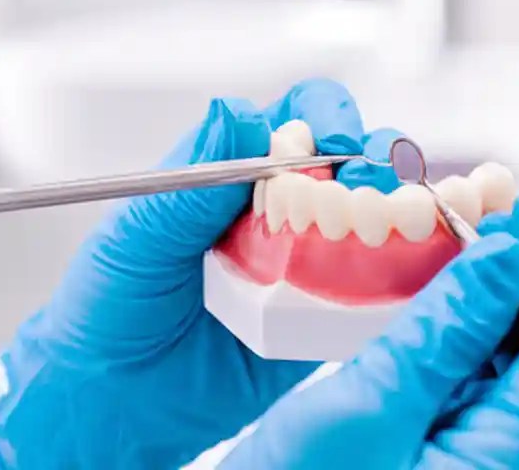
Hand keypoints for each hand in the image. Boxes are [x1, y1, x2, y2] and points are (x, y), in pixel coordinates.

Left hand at [0, 79, 377, 468]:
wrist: (112, 405)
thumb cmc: (108, 312)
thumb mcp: (138, 241)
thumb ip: (193, 181)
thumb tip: (234, 114)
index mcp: (234, 173)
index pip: (298, 117)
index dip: (328, 118)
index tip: (337, 144)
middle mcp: (280, 209)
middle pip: (355, 158)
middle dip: (378, 163)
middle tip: (368, 198)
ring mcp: (308, 261)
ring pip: (379, 216)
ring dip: (403, 212)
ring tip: (392, 233)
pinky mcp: (325, 317)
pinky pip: (379, 288)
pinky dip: (407, 273)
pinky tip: (410, 274)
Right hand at [220, 193, 518, 469]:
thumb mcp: (365, 408)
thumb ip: (446, 331)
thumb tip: (509, 258)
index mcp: (511, 463)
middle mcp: (512, 467)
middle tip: (481, 214)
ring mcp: (483, 466)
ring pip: (517, 366)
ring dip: (492, 302)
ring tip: (452, 246)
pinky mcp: (450, 463)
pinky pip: (479, 389)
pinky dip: (462, 339)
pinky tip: (429, 301)